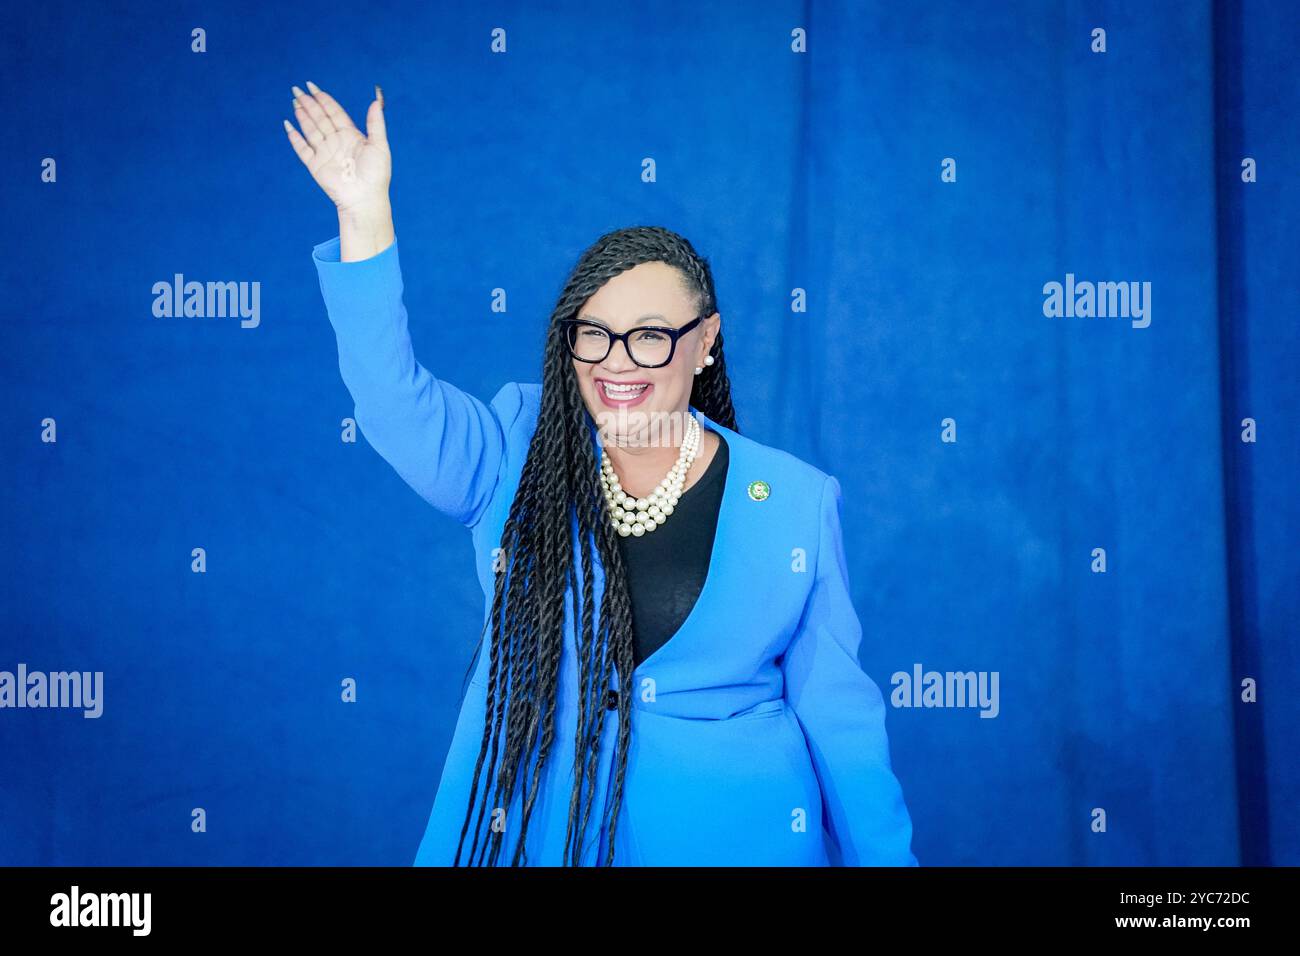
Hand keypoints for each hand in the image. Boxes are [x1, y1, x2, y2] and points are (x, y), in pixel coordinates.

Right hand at [284, 81, 389, 219]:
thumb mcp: (379, 146)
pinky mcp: (316, 166)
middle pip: (320, 119)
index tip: (313, 87)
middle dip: (309, 104)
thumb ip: (376, 123)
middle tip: (297, 89)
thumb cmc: (376, 175)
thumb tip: (375, 101)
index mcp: (351, 136)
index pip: (334, 113)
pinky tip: (288, 125)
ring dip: (302, 116)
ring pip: (310, 130)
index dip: (324, 99)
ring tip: (294, 101)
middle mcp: (336, 142)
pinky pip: (302, 149)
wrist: (365, 199)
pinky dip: (295, 138)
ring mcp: (325, 154)